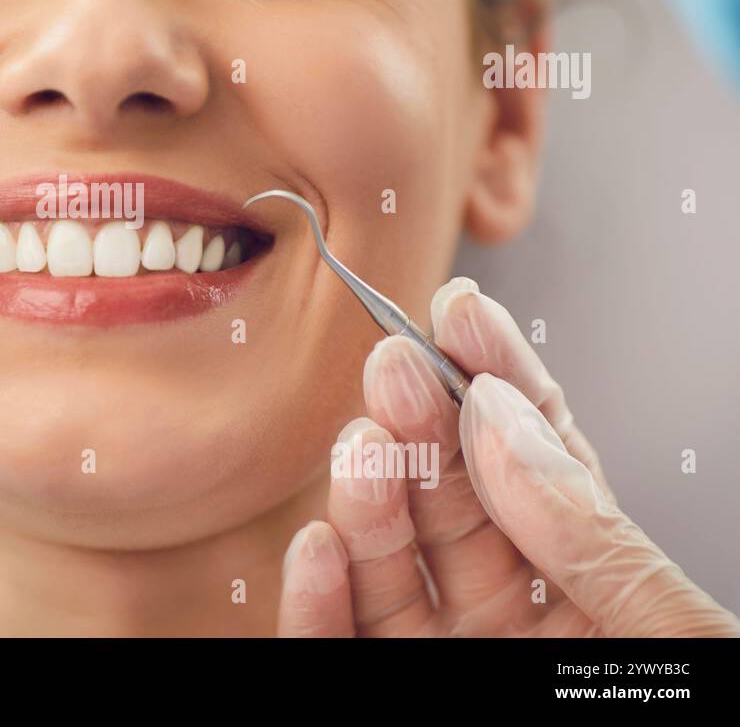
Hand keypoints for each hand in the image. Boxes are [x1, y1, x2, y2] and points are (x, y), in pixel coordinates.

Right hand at [278, 276, 739, 636]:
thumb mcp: (675, 640)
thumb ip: (586, 533)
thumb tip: (506, 418)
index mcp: (591, 588)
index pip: (535, 460)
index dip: (501, 379)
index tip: (464, 308)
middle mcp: (509, 618)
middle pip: (450, 500)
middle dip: (422, 423)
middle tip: (399, 366)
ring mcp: (447, 661)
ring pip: (387, 567)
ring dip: (367, 499)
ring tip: (366, 448)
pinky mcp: (389, 704)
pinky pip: (343, 649)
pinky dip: (321, 598)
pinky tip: (320, 543)